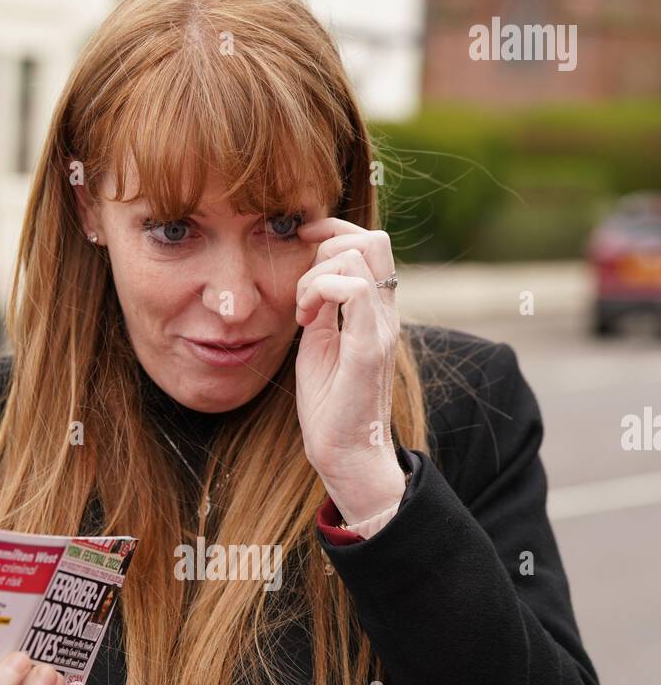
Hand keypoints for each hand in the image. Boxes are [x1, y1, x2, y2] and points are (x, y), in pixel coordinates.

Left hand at [293, 219, 404, 523]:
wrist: (346, 453)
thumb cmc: (331, 405)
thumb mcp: (320, 344)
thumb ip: (321, 310)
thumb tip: (310, 283)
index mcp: (375, 311)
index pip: (371, 243)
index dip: (335, 231)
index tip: (301, 246)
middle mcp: (385, 314)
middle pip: (373, 239)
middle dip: (327, 245)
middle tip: (301, 286)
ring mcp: (380, 328)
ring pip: (360, 256)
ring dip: (317, 273)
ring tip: (303, 310)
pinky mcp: (368, 348)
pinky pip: (352, 290)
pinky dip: (319, 291)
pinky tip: (305, 320)